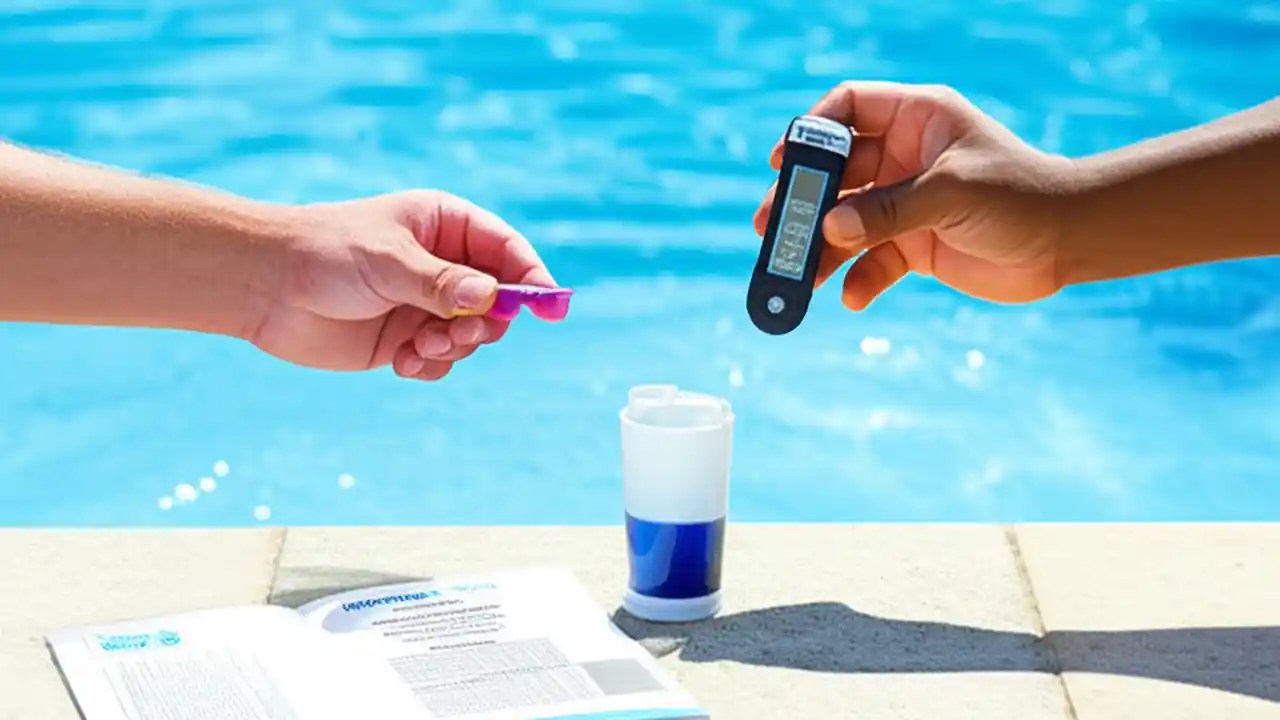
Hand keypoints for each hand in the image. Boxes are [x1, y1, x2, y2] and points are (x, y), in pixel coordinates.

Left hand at [253, 190, 554, 380]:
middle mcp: (442, 264)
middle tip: (459, 334)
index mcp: (445, 225)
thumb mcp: (389, 263)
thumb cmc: (324, 253)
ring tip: (418, 346)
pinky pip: (442, 361)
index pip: (506, 250)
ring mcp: (425, 303)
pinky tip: (399, 361)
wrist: (263, 287)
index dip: (532, 278)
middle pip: (497, 301)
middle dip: (485, 323)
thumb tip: (492, 298)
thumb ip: (443, 284)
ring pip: (472, 336)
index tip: (550, 308)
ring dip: (453, 348)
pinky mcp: (404, 339)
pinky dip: (429, 366)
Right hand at [753, 82, 1078, 308]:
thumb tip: (830, 228)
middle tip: (770, 225)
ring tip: (795, 273)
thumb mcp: (950, 193)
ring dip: (819, 247)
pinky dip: (857, 279)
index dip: (811, 129)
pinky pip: (870, 261)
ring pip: (845, 221)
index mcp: (916, 119)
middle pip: (835, 172)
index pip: (848, 109)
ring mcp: (905, 202)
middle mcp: (904, 157)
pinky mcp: (913, 244)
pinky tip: (852, 297)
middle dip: (801, 200)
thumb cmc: (1020, 194)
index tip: (782, 160)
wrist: (1067, 242)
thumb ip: (888, 211)